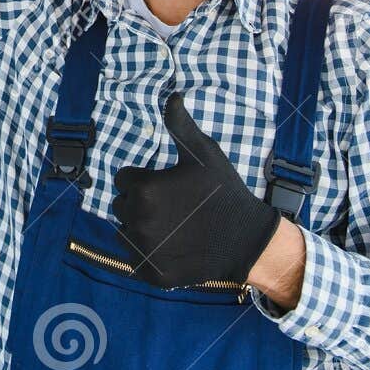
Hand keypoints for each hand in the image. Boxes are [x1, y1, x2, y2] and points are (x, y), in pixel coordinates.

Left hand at [113, 93, 281, 288]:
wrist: (247, 240)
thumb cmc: (223, 192)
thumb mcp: (204, 153)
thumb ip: (180, 125)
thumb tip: (172, 95)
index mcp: (142, 190)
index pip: (125, 178)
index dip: (147, 179)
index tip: (170, 185)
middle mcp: (135, 221)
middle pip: (122, 204)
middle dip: (141, 202)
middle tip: (173, 206)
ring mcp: (141, 250)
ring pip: (124, 231)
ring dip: (140, 227)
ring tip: (173, 226)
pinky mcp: (149, 274)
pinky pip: (133, 258)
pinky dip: (147, 253)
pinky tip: (173, 247)